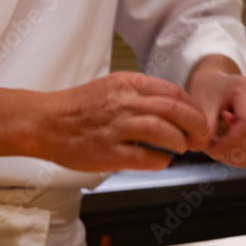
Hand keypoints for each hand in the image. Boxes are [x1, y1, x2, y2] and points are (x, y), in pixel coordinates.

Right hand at [34, 71, 210, 171]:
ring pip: (162, 131)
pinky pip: (145, 158)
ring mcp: (115, 128)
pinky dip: (160, 161)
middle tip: (201, 136)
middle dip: (195, 124)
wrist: (44, 122)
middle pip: (173, 109)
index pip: (172, 91)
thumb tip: (172, 108)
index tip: (198, 118)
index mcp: (126, 83)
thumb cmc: (77, 108)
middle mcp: (123, 102)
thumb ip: (139, 95)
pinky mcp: (108, 152)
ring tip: (181, 147)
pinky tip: (160, 161)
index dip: (192, 107)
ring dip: (178, 141)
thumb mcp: (110, 87)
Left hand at [186, 55, 245, 166]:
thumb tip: (196, 145)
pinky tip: (230, 150)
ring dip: (240, 157)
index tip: (210, 147)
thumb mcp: (201, 102)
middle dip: (235, 153)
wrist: (217, 84)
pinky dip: (245, 157)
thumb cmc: (210, 89)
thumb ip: (203, 124)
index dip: (230, 143)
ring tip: (220, 149)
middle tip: (214, 150)